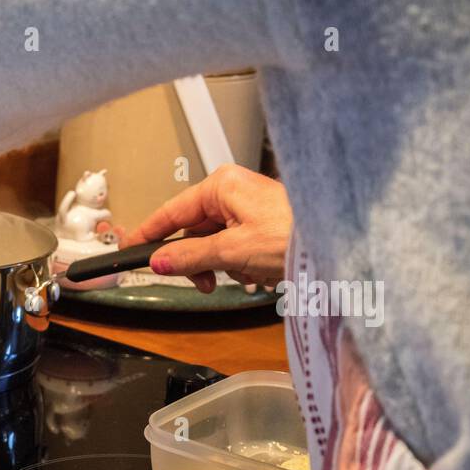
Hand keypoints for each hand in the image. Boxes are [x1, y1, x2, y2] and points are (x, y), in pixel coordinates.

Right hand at [123, 164, 291, 292]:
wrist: (341, 245)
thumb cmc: (292, 236)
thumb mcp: (231, 251)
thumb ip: (189, 257)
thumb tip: (158, 262)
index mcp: (221, 185)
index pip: (171, 211)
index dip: (149, 233)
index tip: (128, 249)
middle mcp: (233, 192)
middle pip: (192, 230)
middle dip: (194, 260)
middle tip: (202, 283)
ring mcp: (250, 208)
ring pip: (213, 242)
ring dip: (219, 266)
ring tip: (237, 279)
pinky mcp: (264, 225)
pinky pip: (234, 247)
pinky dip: (239, 266)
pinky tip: (256, 275)